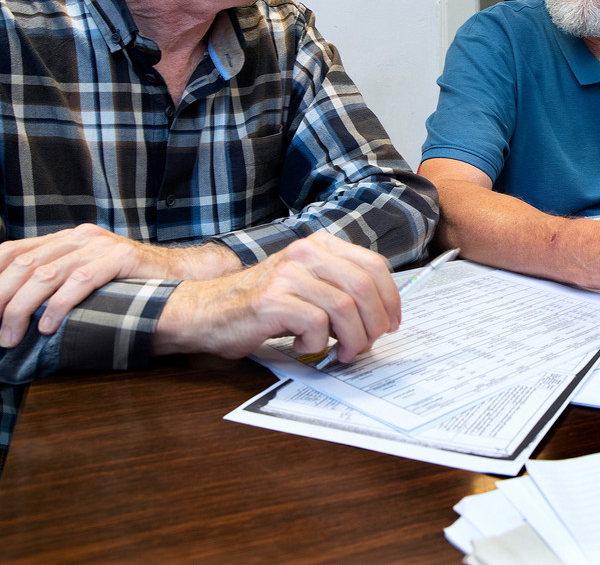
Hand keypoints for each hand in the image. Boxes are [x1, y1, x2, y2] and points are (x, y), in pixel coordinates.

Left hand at [0, 224, 237, 347]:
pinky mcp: (121, 258)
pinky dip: (58, 305)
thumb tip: (8, 311)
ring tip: (9, 336)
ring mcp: (100, 245)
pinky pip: (80, 281)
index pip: (12, 249)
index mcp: (66, 239)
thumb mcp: (86, 280)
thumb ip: (56, 284)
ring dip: (20, 309)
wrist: (183, 278)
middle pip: (22, 264)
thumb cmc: (131, 287)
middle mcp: (79, 237)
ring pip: (45, 274)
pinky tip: (47, 327)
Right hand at [153, 232, 399, 362]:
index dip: (390, 298)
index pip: (374, 266)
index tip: (392, 323)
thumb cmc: (263, 304)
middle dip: (374, 324)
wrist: (207, 311)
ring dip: (351, 340)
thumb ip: (340, 288)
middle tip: (366, 346)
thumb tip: (382, 315)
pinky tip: (304, 347)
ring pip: (345, 309)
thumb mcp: (307, 284)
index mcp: (320, 246)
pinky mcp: (273, 301)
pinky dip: (317, 345)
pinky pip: (316, 326)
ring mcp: (289, 276)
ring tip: (340, 353)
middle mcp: (306, 254)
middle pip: (364, 288)